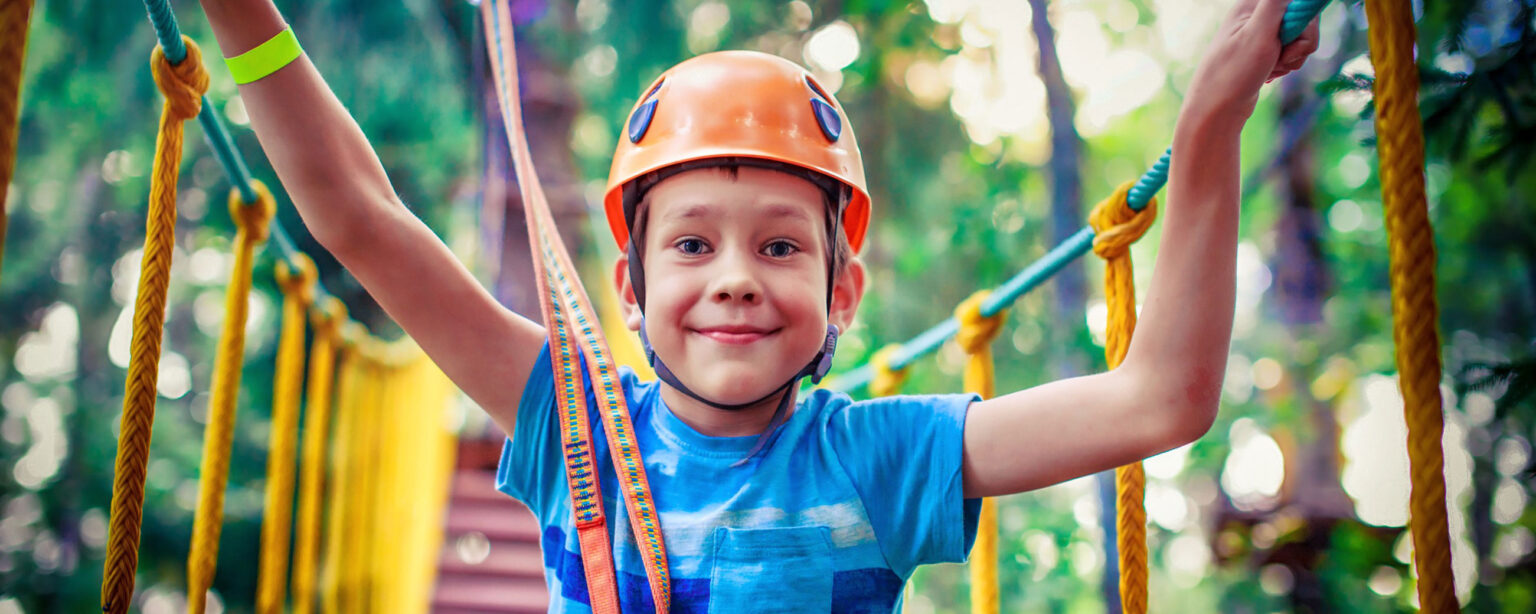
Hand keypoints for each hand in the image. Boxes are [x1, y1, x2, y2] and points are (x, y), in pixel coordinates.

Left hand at [1183, 0, 1321, 124]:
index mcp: (1253, 4)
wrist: (1218, 110)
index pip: (1297, 2)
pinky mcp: (1267, 50)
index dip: (1302, 22)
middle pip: (1303, 19)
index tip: (1288, 40)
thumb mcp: (1257, 34)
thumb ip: (1275, 4)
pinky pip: (1292, 52)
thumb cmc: (1233, 73)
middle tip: (1278, 58)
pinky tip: (1268, 74)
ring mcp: (1262, 32)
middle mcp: (1257, 13)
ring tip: (1268, 69)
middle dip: (1299, 44)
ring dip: (1292, 58)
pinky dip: (1285, 66)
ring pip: (1301, 38)